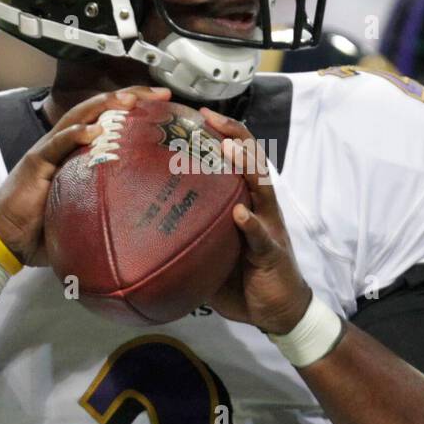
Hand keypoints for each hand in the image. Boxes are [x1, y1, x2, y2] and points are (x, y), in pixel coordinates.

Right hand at [0, 86, 170, 265]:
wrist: (3, 237)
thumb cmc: (40, 227)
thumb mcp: (82, 212)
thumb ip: (106, 207)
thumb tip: (143, 220)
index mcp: (76, 151)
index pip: (107, 120)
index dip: (134, 108)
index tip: (164, 104)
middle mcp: (63, 144)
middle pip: (98, 109)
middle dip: (129, 96)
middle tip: (159, 93)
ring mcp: (48, 150)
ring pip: (79, 117)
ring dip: (105, 105)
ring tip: (129, 100)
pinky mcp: (35, 163)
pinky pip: (56, 144)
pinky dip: (74, 134)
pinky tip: (92, 129)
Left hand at [200, 107, 311, 334]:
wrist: (277, 310)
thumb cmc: (242, 277)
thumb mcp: (213, 249)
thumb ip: (193, 231)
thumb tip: (146, 225)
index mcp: (248, 202)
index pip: (240, 159)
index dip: (224, 134)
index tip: (200, 114)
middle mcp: (262, 207)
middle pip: (253, 161)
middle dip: (234, 135)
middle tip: (210, 117)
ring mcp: (269, 226)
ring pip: (262, 188)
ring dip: (245, 166)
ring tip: (228, 149)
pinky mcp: (272, 251)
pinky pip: (261, 236)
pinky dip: (251, 223)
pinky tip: (240, 214)